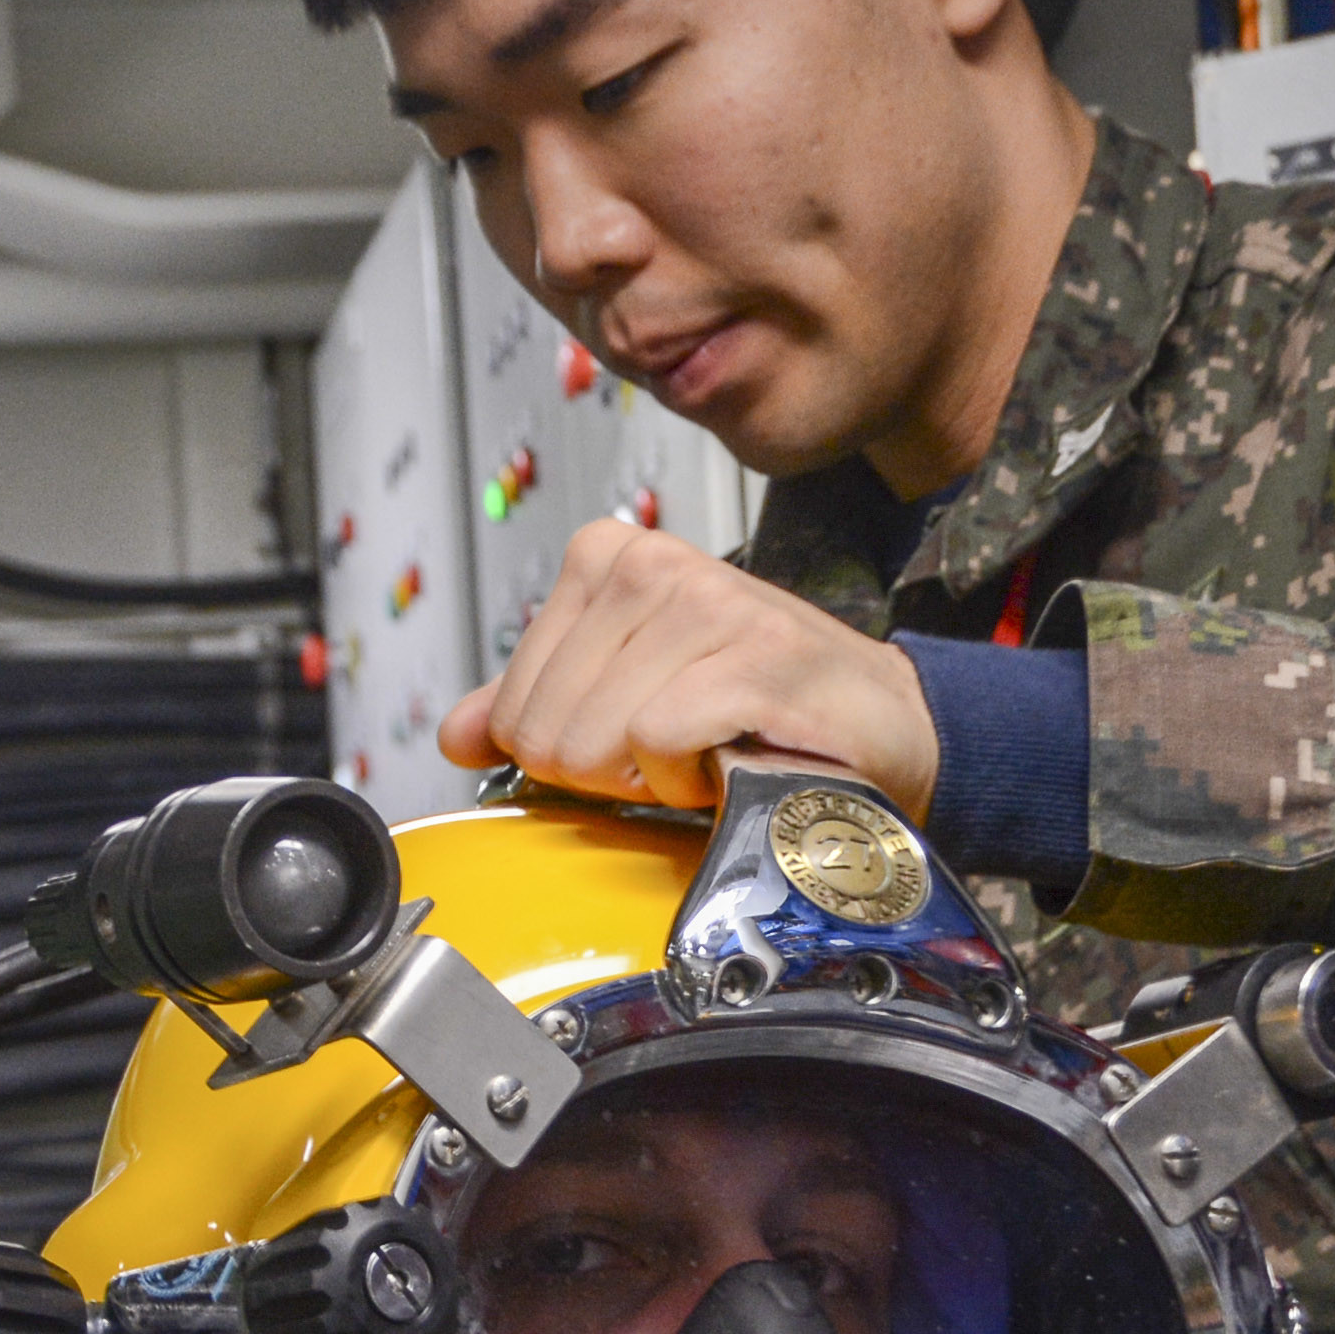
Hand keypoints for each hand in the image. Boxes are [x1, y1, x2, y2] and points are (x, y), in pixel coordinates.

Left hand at [438, 522, 942, 820]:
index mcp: (607, 556)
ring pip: (595, 741)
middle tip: (682, 745)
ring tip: (713, 744)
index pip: (513, 706)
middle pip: (547, 731)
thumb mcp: (630, 692)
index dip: (572, 750)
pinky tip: (735, 753)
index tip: (640, 732)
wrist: (877, 726)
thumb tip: (456, 734)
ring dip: (656, 775)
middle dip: (611, 769)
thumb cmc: (757, 707)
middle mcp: (651, 563)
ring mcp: (704, 603)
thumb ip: (537, 705)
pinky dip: (693, 777)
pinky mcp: (750, 658)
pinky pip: (657, 744)